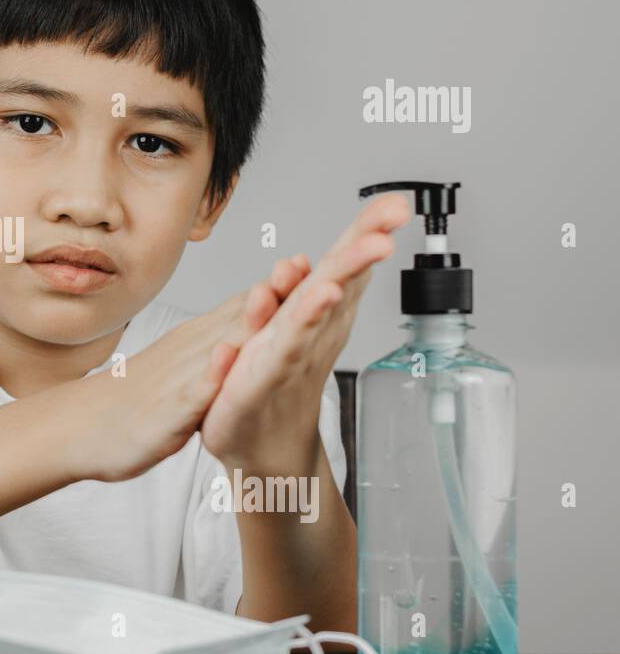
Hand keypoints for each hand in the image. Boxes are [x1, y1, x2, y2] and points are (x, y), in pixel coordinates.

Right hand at [65, 254, 312, 483]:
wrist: (81, 426)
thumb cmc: (133, 396)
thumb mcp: (183, 361)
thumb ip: (217, 337)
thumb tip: (253, 315)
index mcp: (201, 340)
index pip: (250, 306)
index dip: (285, 284)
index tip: (318, 261)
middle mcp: (194, 351)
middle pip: (244, 315)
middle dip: (282, 292)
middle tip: (316, 264)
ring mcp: (180, 378)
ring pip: (222, 345)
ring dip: (252, 322)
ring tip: (279, 297)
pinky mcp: (167, 412)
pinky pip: (193, 393)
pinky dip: (212, 377)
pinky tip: (227, 363)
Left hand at [198, 192, 412, 477]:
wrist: (259, 448)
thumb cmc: (270, 385)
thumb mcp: (281, 329)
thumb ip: (290, 294)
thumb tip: (300, 260)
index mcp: (313, 313)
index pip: (341, 265)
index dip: (365, 233)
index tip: (394, 205)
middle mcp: (309, 331)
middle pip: (338, 282)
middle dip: (361, 250)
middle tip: (390, 221)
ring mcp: (289, 354)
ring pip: (312, 312)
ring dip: (330, 287)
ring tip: (358, 259)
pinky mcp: (262, 377)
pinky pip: (280, 348)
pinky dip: (297, 324)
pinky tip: (319, 298)